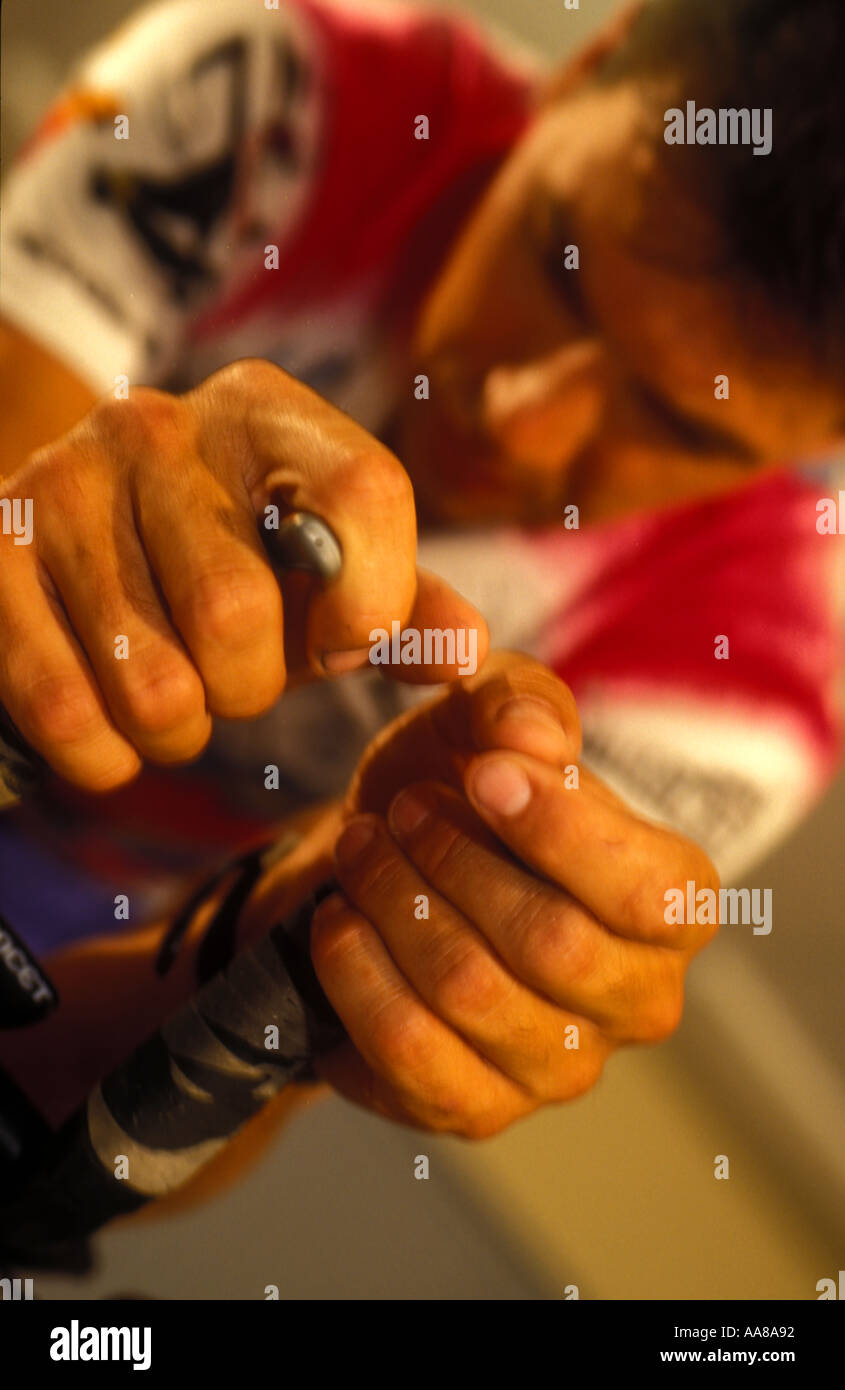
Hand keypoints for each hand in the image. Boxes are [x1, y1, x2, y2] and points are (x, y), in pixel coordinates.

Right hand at [0, 359, 485, 790]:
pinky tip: (113, 730)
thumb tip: (468, 654)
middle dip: (250, 689)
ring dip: (177, 729)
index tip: (346, 644)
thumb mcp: (322, 578)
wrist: (78, 541)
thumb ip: (403, 610)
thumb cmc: (228, 565)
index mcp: (266, 412)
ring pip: (154, 681)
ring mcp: (62, 481)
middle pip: (241, 613)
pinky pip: (64, 709)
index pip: (367, 491)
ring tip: (174, 697)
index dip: (374, 598)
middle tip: (234, 678)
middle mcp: (159, 426)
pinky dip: (105, 754)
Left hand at [310, 654, 719, 1136]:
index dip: (558, 829)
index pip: (646, 891)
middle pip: (551, 944)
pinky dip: (357, 975)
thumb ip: (517, 705)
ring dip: (394, 903)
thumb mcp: (487, 720)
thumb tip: (528, 737)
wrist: (385, 871)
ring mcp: (563, 1069)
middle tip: (400, 810)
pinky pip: (410, 1054)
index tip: (480, 771)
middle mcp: (641, 1001)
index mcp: (676, 906)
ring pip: (470, 992)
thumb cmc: (459, 792)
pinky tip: (338, 922)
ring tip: (359, 848)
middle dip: (453, 862)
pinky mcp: (479, 1110)